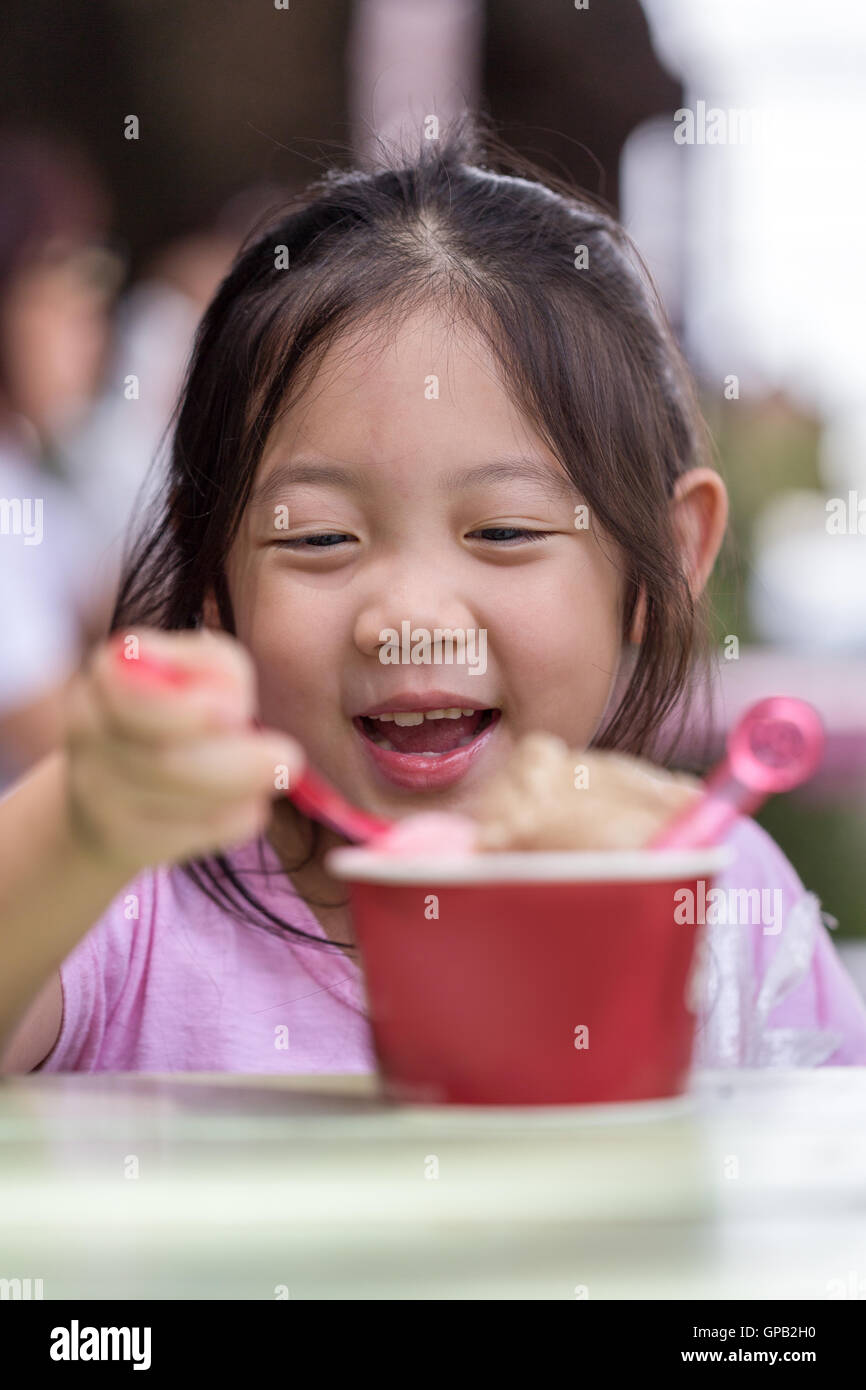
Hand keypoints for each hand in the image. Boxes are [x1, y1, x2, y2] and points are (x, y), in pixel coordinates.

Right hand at [63, 626, 302, 875]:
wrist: (119, 783)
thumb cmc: (181, 710)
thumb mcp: (204, 671)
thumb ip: (219, 672)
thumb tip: (231, 711)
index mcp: (113, 674)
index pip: (136, 694)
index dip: (185, 712)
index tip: (236, 715)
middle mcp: (88, 728)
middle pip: (162, 761)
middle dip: (233, 765)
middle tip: (289, 758)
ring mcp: (96, 789)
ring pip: (176, 802)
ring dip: (237, 790)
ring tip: (273, 778)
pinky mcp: (120, 838)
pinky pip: (184, 836)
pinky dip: (227, 823)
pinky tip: (249, 808)